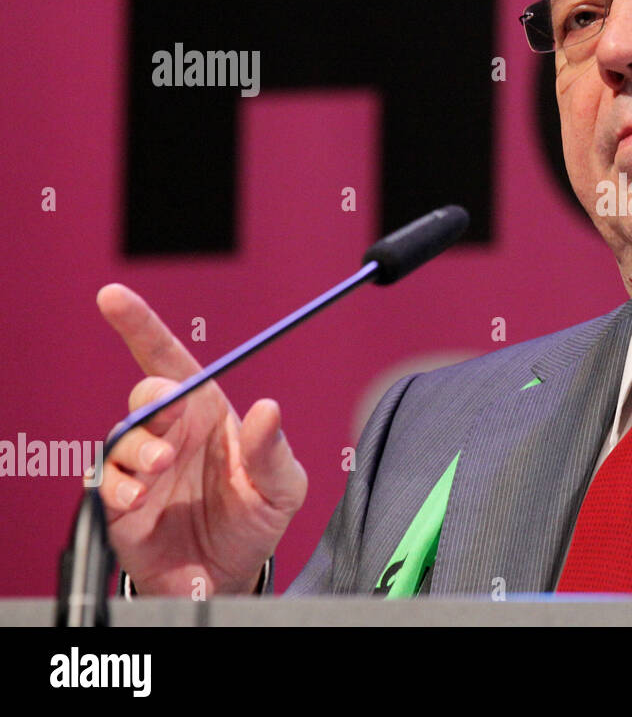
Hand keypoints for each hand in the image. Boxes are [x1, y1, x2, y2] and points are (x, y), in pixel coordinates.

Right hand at [95, 284, 307, 595]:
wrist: (231, 576)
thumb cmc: (256, 518)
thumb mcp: (282, 487)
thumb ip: (273, 451)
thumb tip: (270, 409)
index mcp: (207, 414)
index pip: (170, 360)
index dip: (141, 325)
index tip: (114, 297)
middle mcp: (171, 434)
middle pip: (146, 395)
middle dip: (153, 400)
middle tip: (170, 417)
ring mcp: (144, 468)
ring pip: (123, 437)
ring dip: (139, 446)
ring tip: (162, 465)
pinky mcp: (123, 504)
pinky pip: (108, 484)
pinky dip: (120, 486)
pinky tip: (140, 498)